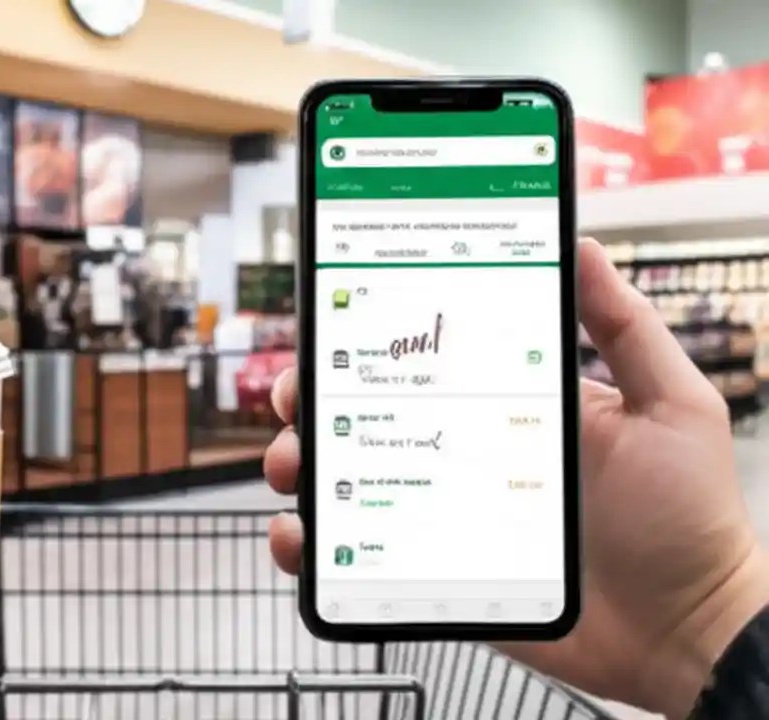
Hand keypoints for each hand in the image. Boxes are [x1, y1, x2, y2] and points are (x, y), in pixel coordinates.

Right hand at [264, 238, 768, 717]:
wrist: (689, 631)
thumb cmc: (688, 517)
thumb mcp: (669, 405)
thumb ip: (624, 328)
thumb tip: (579, 246)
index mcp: (507, 408)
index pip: (423, 361)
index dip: (368, 343)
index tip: (331, 325)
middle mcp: (465, 454)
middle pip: (367, 416)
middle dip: (313, 400)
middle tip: (297, 401)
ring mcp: (444, 515)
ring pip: (349, 482)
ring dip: (301, 465)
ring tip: (295, 467)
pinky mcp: (434, 572)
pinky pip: (358, 558)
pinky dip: (313, 548)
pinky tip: (303, 538)